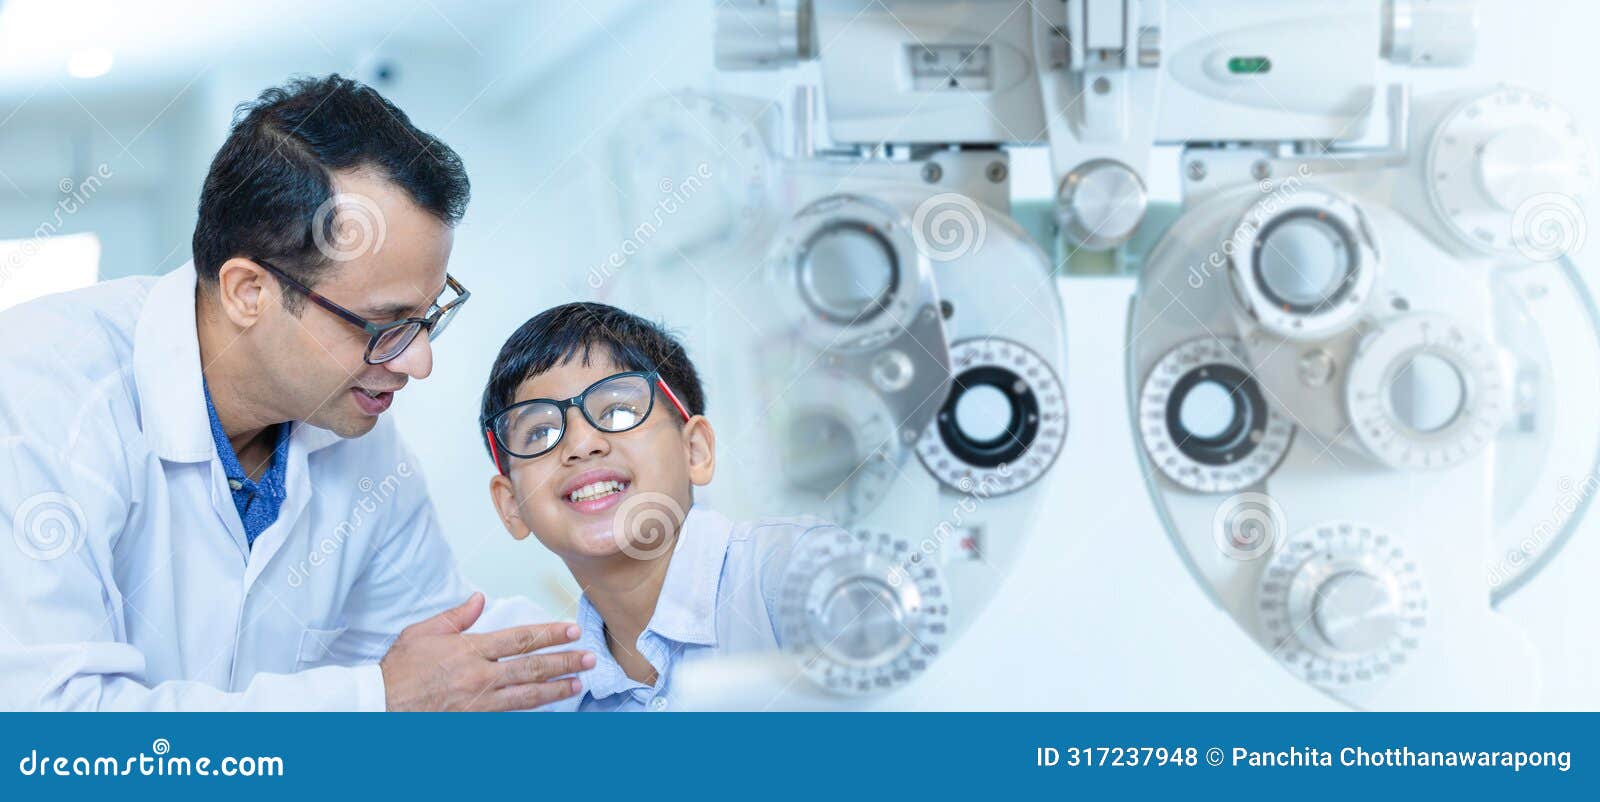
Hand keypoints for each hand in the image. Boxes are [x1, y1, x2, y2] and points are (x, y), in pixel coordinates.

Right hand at [380, 592, 593, 710]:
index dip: (549, 634)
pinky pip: (509, 714)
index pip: (519, 640)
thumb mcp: (423, 632)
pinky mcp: (475, 719)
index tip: (571, 631)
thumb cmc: (399, 669)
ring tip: (578, 683)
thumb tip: (479, 598)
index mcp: (469, 651)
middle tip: (588, 658)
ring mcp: (479, 702)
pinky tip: (546, 705)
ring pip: (527, 695)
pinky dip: (530, 709)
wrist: (380, 705)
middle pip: (531, 668)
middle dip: (564, 662)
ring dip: (556, 688)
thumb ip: (456, 616)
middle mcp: (479, 677)